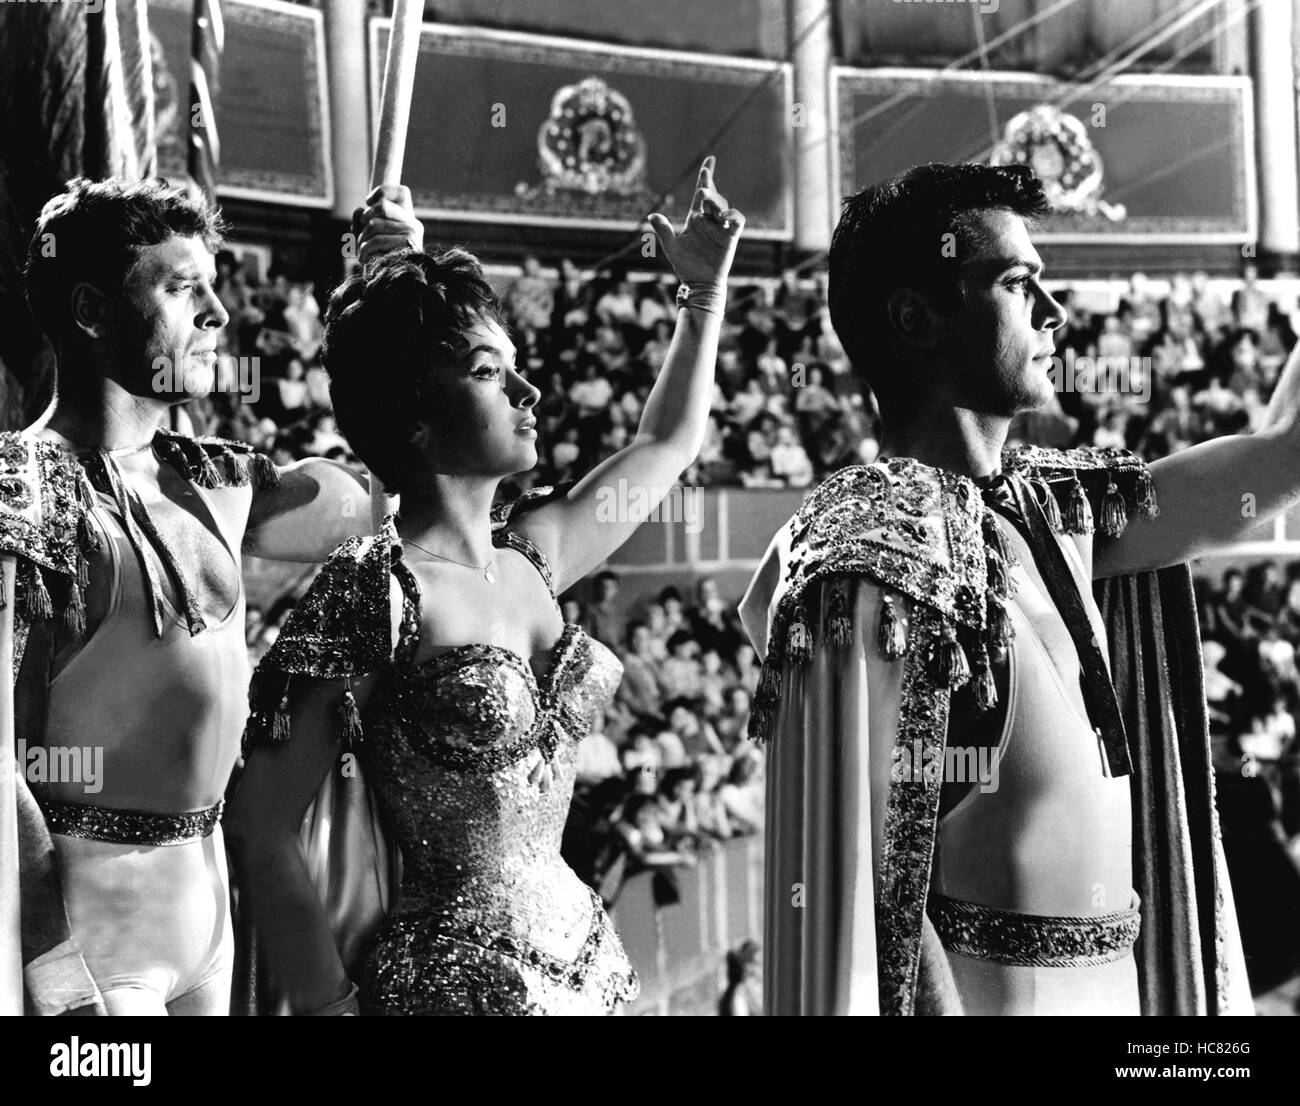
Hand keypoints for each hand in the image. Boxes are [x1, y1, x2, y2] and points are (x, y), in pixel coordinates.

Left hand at [353, 185, 423, 263]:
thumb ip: (360, 219)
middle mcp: (413, 223)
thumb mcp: (364, 235)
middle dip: (364, 218)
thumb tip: (359, 210)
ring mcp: (412, 234)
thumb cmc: (375, 259)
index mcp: (407, 218)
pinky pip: (377, 240)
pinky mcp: (408, 247)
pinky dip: (365, 250)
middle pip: (382, 206)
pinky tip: (364, 259)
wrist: (390, 285)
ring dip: (362, 238)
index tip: (368, 202)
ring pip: (375, 224)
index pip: (401, 191)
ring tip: (362, 250)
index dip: (381, 191)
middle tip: (363, 232)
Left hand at [645, 156, 743, 290]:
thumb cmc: (686, 265)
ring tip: (710, 207)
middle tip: (703, 192)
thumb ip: (663, 230)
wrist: (699, 284)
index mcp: (695, 218)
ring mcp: (720, 228)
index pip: (701, 193)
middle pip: (712, 198)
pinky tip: (724, 219)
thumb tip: (651, 215)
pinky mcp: (730, 237)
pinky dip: (733, 216)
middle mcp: (709, 220)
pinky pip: (737, 221)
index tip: (710, 160)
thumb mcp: (672, 247)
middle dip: (709, 189)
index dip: (706, 177)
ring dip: (717, 203)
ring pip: (723, 207)